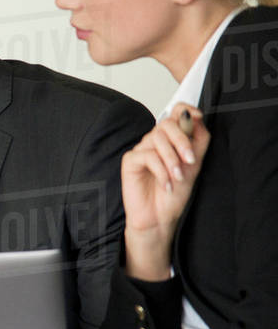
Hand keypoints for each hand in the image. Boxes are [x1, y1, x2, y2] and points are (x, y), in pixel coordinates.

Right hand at [121, 103, 209, 280]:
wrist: (160, 218)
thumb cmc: (174, 194)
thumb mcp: (194, 164)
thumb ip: (197, 140)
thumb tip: (194, 116)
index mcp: (171, 140)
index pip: (176, 112)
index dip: (186, 110)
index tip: (198, 118)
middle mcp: (155, 142)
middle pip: (167, 124)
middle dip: (182, 140)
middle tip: (190, 160)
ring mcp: (142, 150)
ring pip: (157, 139)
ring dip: (172, 159)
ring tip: (177, 177)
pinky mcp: (130, 161)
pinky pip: (147, 156)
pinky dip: (161, 171)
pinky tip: (165, 184)